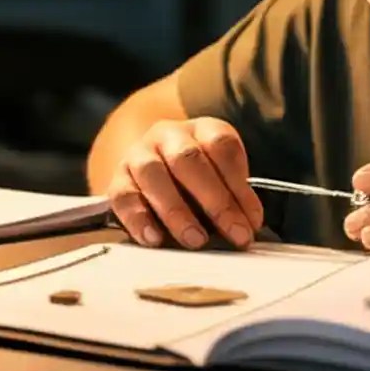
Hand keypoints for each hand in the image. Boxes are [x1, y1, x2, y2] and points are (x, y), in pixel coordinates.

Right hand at [107, 118, 263, 249]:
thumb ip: (233, 198)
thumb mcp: (220, 179)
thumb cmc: (196, 181)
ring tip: (196, 240)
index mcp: (201, 130)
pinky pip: (123, 196)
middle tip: (233, 233)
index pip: (221, 146)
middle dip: (215, 200)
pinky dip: (139, 219)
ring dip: (176, 210)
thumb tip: (246, 228)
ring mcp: (138, 154)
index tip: (252, 221)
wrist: (151, 170)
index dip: (239, 185)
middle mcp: (168, 135)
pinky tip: (155, 239)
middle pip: (188, 159)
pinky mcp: (117, 180)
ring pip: (152, 173)